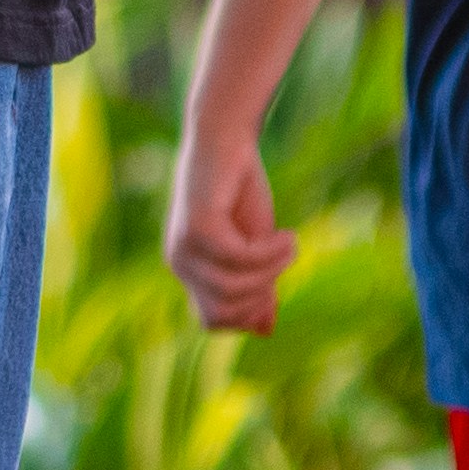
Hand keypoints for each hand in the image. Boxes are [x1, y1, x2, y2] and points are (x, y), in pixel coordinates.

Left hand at [168, 123, 292, 334]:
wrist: (226, 138)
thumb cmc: (240, 190)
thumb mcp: (254, 245)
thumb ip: (256, 284)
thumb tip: (264, 331)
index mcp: (189, 270)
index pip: (212, 321)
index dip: (247, 314)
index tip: (274, 285)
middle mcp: (178, 262)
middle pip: (225, 310)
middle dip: (263, 293)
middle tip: (284, 258)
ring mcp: (183, 246)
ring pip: (232, 287)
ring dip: (271, 270)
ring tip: (290, 243)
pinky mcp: (196, 227)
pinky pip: (239, 259)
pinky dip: (270, 252)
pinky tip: (288, 235)